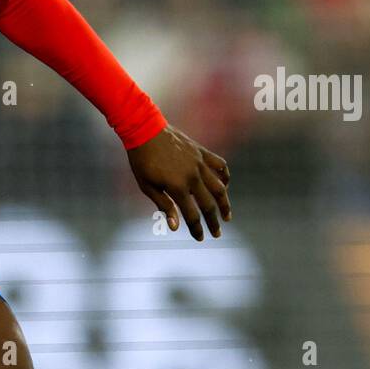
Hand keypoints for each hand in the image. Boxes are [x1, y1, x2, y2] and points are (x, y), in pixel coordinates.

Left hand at [127, 125, 231, 240]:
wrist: (145, 130)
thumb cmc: (142, 161)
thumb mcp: (147, 186)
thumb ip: (164, 206)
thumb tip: (176, 227)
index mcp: (177, 187)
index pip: (192, 215)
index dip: (197, 229)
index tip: (200, 238)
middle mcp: (192, 176)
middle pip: (209, 204)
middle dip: (214, 222)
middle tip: (217, 234)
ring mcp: (199, 163)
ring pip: (220, 187)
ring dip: (225, 203)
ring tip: (227, 215)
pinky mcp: (202, 152)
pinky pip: (220, 165)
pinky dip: (225, 176)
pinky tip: (225, 185)